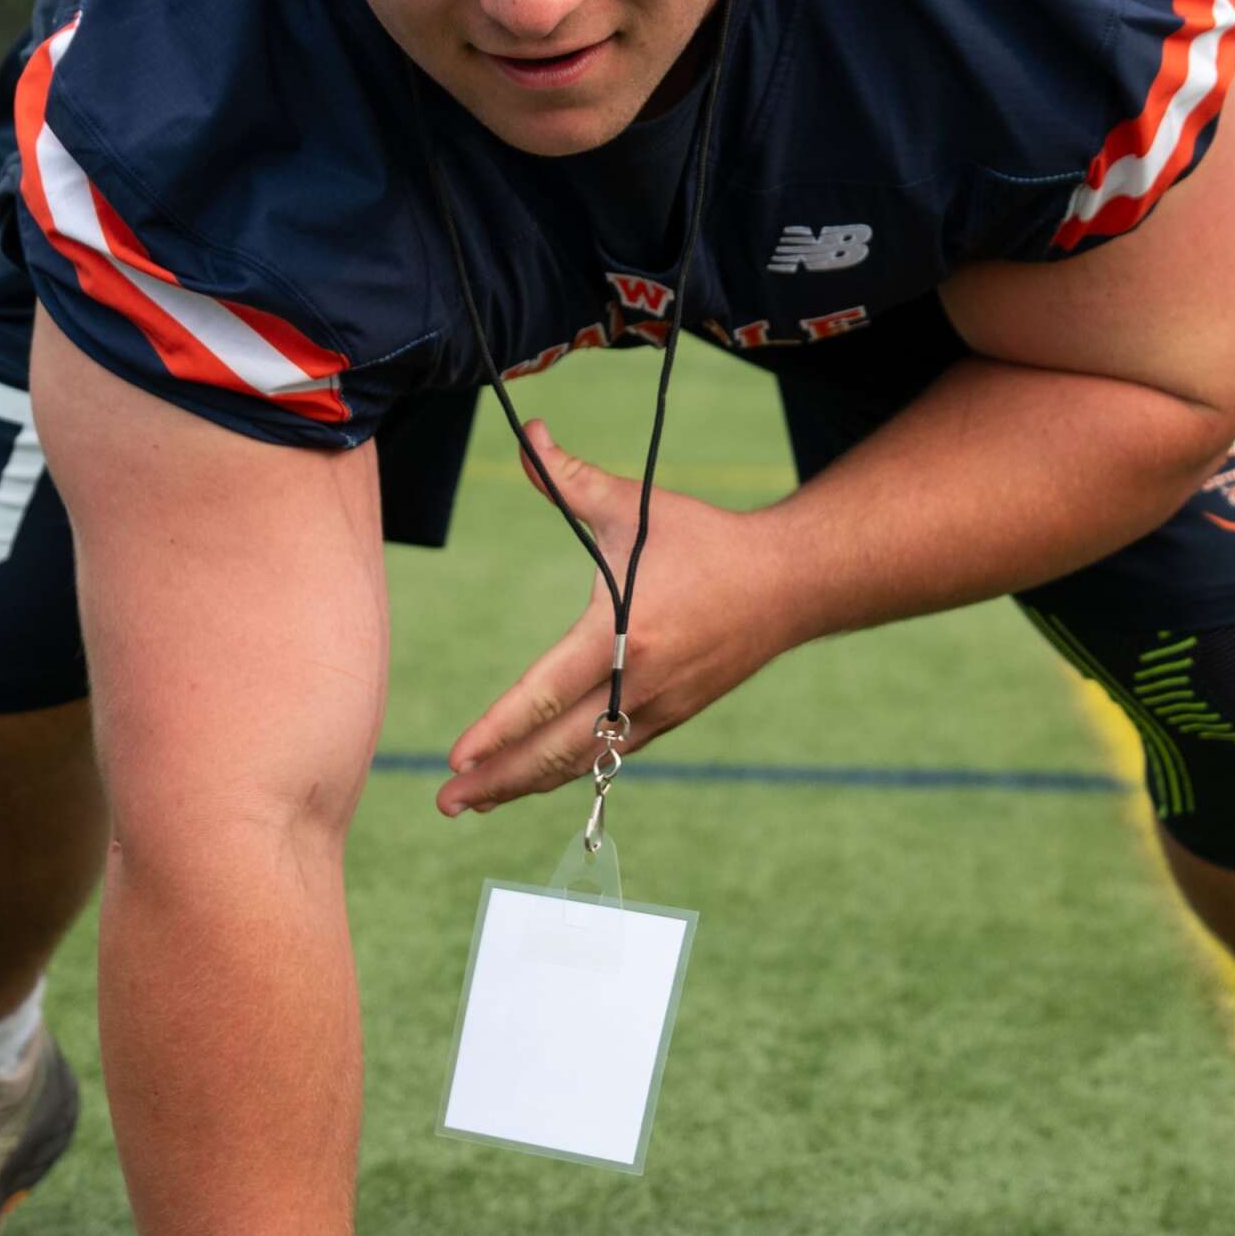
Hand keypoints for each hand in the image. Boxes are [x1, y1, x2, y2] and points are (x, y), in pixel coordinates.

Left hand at [438, 421, 798, 814]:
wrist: (789, 584)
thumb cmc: (705, 540)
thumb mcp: (634, 507)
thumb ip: (571, 478)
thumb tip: (527, 434)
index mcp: (623, 635)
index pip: (544, 694)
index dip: (497, 731)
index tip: (455, 758)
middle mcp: (639, 684)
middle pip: (556, 749)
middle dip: (498, 780)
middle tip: (445, 802)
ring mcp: (658, 708)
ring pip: (583, 762)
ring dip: (526, 785)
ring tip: (478, 801)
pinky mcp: (672, 717)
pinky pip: (609, 754)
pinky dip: (568, 771)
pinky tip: (534, 779)